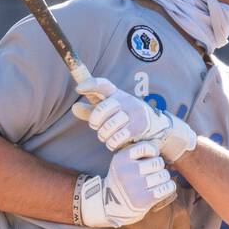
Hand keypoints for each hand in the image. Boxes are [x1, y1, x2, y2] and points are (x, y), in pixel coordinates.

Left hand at [72, 76, 196, 162]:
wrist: (154, 127)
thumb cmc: (125, 117)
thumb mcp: (108, 111)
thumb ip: (90, 111)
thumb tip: (74, 108)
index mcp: (116, 93)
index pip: (102, 84)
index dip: (89, 84)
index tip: (78, 89)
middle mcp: (125, 100)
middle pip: (101, 110)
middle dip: (95, 122)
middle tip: (97, 126)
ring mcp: (133, 113)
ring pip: (106, 127)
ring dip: (103, 136)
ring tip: (107, 136)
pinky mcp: (137, 128)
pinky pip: (115, 139)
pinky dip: (111, 144)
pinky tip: (114, 143)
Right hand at [76, 140, 175, 227]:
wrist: (111, 205)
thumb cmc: (123, 179)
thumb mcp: (122, 162)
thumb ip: (137, 152)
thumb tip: (160, 145)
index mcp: (121, 159)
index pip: (146, 147)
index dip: (153, 152)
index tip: (151, 157)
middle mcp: (127, 171)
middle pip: (157, 162)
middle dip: (159, 167)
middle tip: (154, 172)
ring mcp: (135, 187)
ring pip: (164, 175)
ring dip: (164, 178)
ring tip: (157, 181)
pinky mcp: (143, 200)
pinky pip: (167, 188)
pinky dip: (169, 187)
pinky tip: (163, 188)